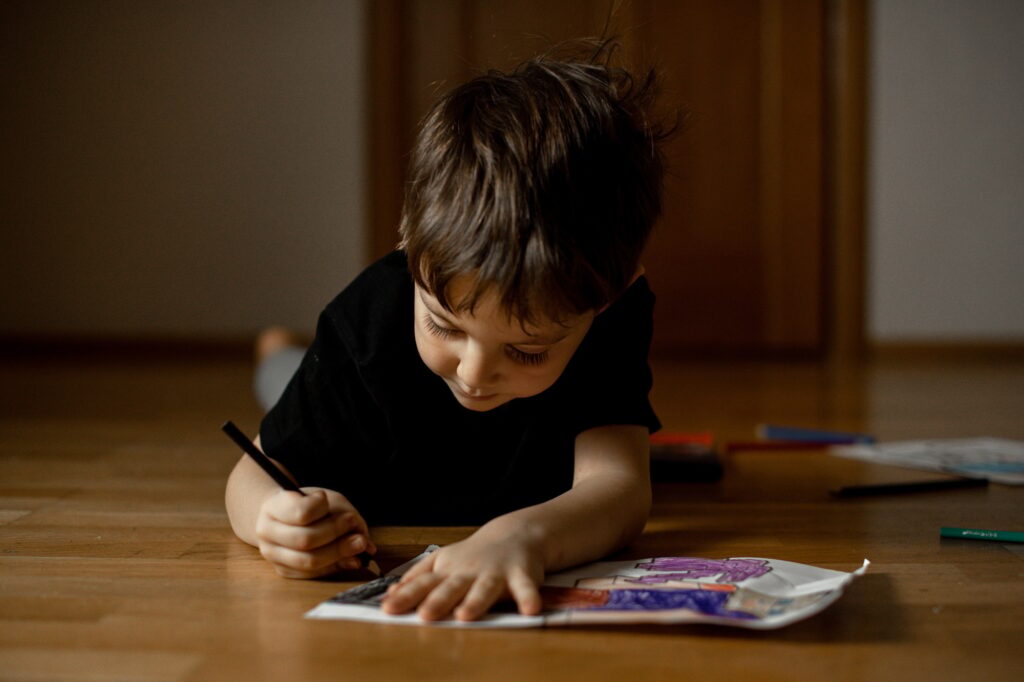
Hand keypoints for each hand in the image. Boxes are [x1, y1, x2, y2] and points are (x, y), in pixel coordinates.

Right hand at [254, 487, 374, 578]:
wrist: (281, 516)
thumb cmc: (306, 504)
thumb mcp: (326, 500)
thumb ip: (346, 516)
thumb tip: (367, 546)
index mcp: (273, 507)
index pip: (300, 512)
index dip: (320, 507)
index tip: (326, 500)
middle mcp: (267, 532)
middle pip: (306, 540)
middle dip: (337, 535)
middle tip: (357, 529)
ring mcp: (272, 555)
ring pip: (309, 561)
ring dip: (339, 554)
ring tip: (360, 545)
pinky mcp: (283, 571)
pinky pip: (312, 574)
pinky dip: (334, 567)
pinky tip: (351, 559)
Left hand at [381, 528, 543, 621]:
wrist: (514, 535)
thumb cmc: (475, 555)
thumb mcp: (442, 561)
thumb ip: (418, 578)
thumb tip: (390, 594)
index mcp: (448, 570)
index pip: (423, 583)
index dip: (406, 595)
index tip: (388, 608)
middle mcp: (469, 571)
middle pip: (451, 586)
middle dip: (438, 600)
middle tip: (425, 615)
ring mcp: (495, 572)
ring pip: (484, 588)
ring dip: (475, 601)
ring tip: (465, 615)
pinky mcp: (521, 575)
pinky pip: (525, 588)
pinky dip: (528, 598)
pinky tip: (529, 610)